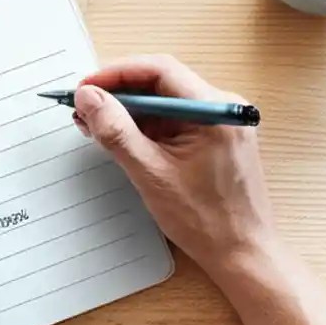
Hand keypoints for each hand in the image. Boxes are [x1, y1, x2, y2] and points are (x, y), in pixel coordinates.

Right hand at [72, 55, 277, 274]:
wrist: (242, 254)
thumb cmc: (206, 221)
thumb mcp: (151, 174)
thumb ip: (116, 132)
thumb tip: (88, 98)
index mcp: (215, 110)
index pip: (160, 70)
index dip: (117, 74)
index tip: (86, 87)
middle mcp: (222, 107)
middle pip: (161, 82)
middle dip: (118, 92)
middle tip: (83, 106)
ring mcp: (218, 122)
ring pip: (164, 101)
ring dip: (128, 110)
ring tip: (93, 123)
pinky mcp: (212, 137)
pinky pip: (172, 120)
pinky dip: (144, 125)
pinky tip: (118, 136)